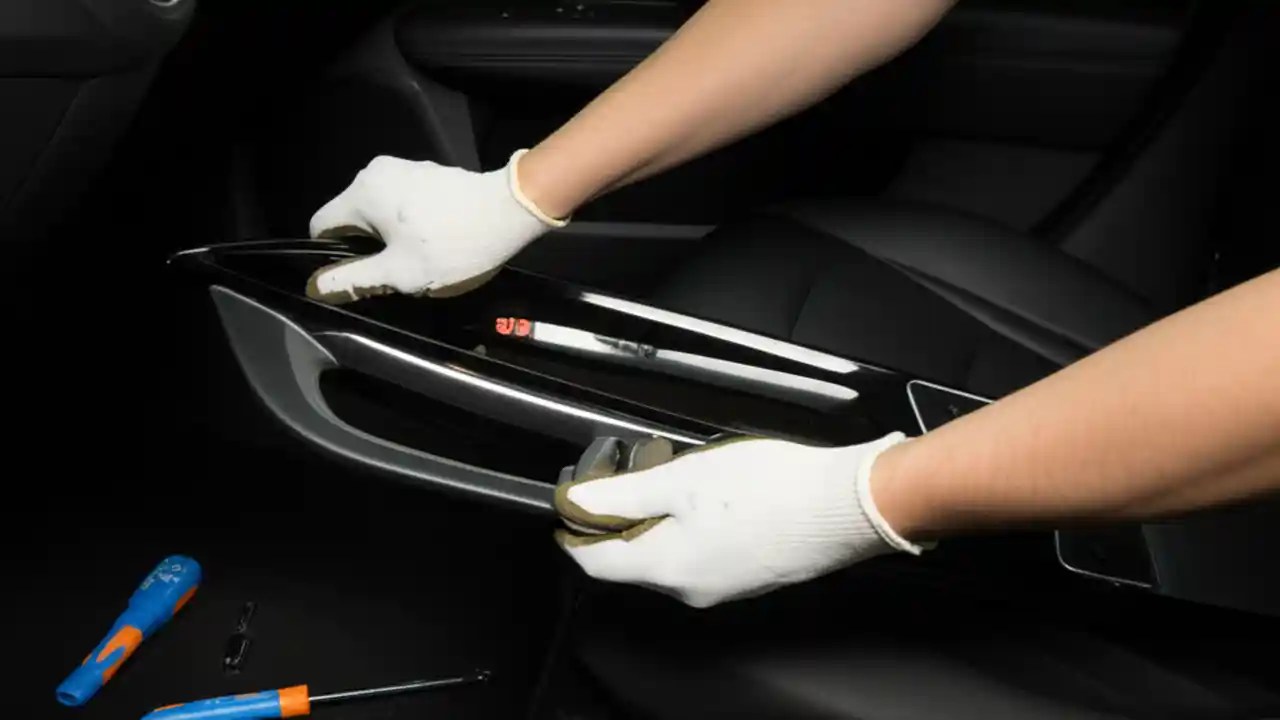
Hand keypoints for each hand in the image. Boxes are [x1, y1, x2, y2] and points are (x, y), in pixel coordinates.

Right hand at [306, 151, 564, 303]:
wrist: (510, 211)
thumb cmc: (452, 245)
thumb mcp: (401, 273)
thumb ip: (356, 279)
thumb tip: (317, 286)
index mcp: (361, 192)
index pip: (321, 225)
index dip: (329, 256)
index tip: (355, 277)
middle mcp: (375, 172)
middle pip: (351, 217)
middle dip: (365, 247)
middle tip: (393, 273)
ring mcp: (404, 168)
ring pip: (378, 211)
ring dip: (389, 236)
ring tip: (417, 258)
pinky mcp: (427, 173)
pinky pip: (401, 202)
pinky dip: (408, 223)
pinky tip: (433, 240)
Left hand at [555, 433, 923, 607]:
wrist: (847, 506)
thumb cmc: (767, 489)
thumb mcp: (685, 479)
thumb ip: (625, 493)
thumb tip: (578, 503)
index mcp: (666, 569)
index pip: (595, 562)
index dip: (574, 530)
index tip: (570, 500)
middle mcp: (689, 589)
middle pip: (631, 559)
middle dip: (619, 515)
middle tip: (621, 469)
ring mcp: (722, 586)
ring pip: (666, 554)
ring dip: (655, 516)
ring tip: (667, 469)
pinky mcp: (748, 575)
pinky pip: (699, 555)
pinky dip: (687, 525)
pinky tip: (704, 492)